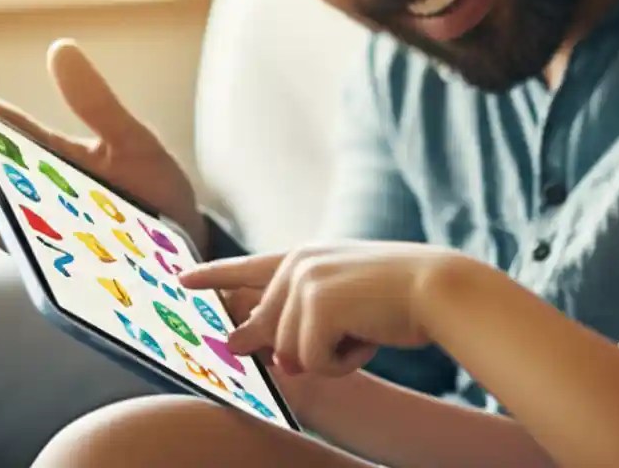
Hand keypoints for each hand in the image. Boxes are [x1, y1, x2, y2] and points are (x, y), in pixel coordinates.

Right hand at [0, 39, 205, 253]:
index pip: (11, 131)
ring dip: (19, 229)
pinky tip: (57, 264)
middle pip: (2, 185)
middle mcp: (43, 196)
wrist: (187, 245)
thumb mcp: (133, 142)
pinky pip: (44, 270)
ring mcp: (50, 235)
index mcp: (56, 158)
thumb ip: (97, 104)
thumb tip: (59, 46)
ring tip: (25, 228)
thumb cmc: (156, 186)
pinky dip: (46, 265)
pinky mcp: (62, 274)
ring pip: (16, 230)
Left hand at [179, 243, 469, 377]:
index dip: (213, 276)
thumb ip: (300, 317)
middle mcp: (297, 264)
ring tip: (367, 331)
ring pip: (291, 351)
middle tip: (349, 335)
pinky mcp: (315, 305)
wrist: (438, 287)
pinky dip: (341, 363)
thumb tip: (257, 352)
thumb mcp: (344, 300)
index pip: (248, 268)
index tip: (181, 279)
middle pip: (270, 330)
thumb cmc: (399, 296)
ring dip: (331, 357)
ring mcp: (303, 282)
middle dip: (300, 348)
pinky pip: (312, 360)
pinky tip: (368, 339)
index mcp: (305, 256)